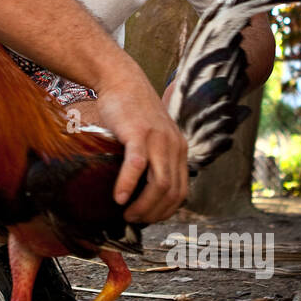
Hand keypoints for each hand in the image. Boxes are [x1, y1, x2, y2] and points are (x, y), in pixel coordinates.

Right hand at [91, 65, 187, 223]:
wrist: (121, 79)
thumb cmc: (130, 110)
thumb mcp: (151, 136)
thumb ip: (153, 158)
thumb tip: (138, 189)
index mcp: (179, 149)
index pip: (182, 191)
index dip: (166, 211)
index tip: (148, 219)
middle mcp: (174, 146)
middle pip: (172, 192)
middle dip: (155, 213)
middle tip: (135, 221)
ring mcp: (158, 140)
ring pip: (160, 184)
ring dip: (144, 205)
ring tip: (127, 214)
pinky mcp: (139, 133)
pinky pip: (138, 165)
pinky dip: (128, 185)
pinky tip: (119, 198)